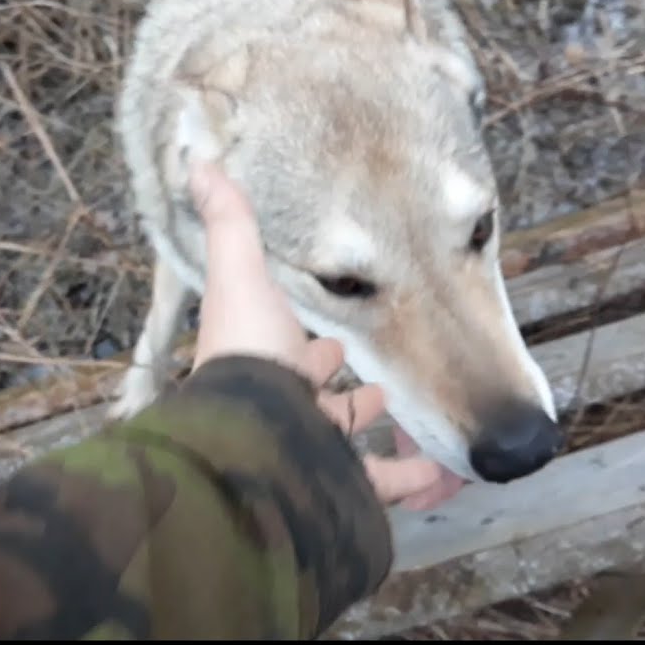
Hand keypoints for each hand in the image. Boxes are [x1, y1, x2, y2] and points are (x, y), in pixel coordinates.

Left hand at [187, 161, 453, 506]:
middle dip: (357, 383)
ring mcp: (312, 441)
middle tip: (390, 372)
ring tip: (428, 416)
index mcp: (266, 350)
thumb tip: (197, 161)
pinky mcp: (341, 477)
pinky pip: (383, 482)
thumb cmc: (247, 348)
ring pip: (354, 434)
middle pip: (326, 392)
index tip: (341, 332)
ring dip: (386, 425)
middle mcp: (285, 399)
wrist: (251, 435)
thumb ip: (231, 222)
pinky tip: (446, 476)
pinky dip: (414, 479)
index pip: (296, 343)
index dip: (318, 337)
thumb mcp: (242, 272)